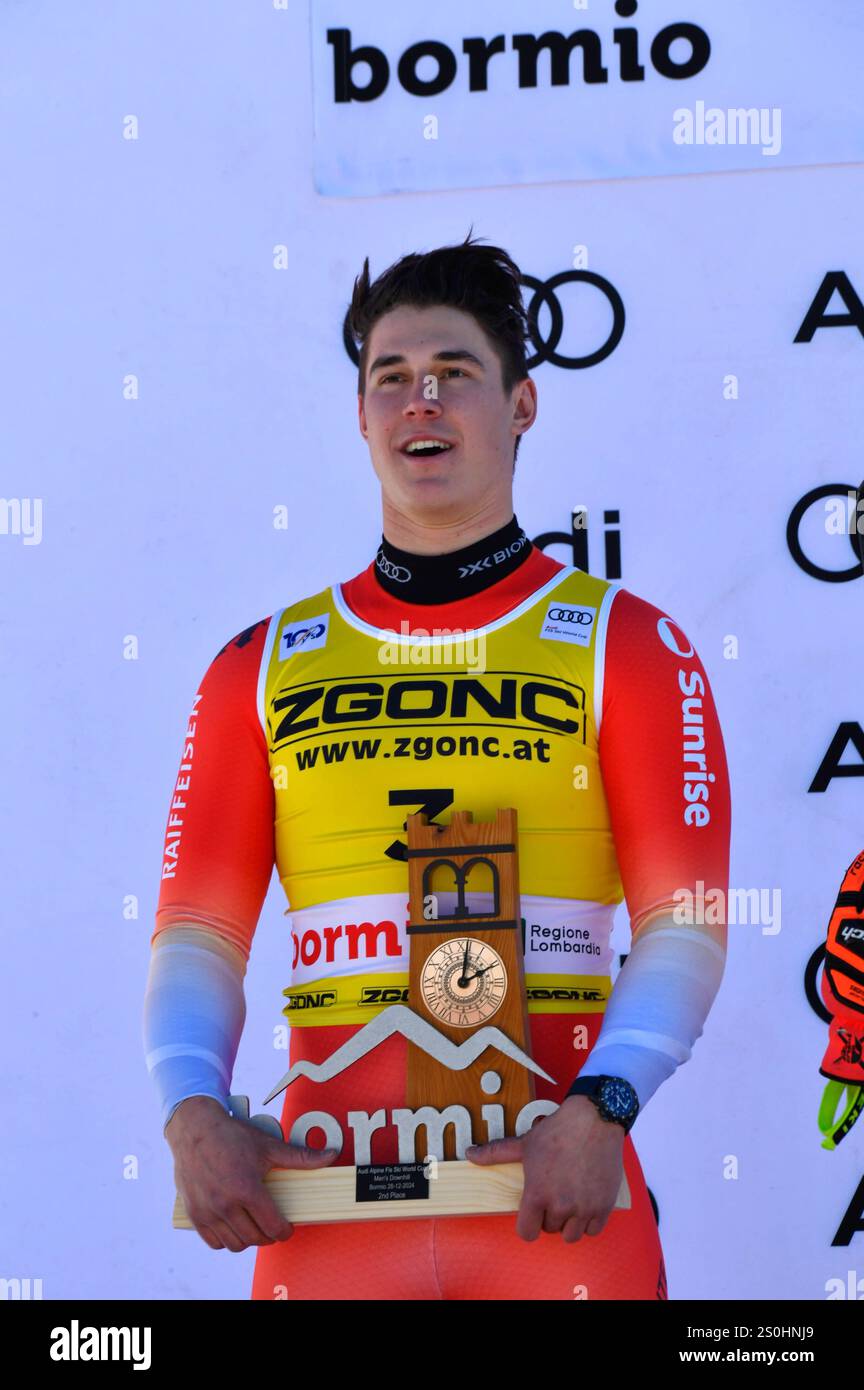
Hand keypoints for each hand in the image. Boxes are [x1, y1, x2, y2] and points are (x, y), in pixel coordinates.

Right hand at [165, 1096, 337, 1251]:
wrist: (195, 1129)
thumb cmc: (232, 1136)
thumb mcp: (268, 1145)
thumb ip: (300, 1157)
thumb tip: (330, 1156)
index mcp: (246, 1189)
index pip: (272, 1226)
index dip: (284, 1231)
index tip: (287, 1227)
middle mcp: (226, 1205)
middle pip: (255, 1238)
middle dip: (269, 1236)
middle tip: (272, 1225)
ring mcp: (207, 1211)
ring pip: (234, 1244)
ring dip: (248, 1240)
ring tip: (254, 1226)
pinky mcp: (194, 1214)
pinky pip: (214, 1242)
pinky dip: (226, 1240)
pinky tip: (234, 1227)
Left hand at [465, 1094, 624, 1242]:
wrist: (594, 1120)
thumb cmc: (557, 1131)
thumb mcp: (524, 1143)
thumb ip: (496, 1153)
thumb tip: (470, 1154)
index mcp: (537, 1194)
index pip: (526, 1232)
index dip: (527, 1224)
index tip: (532, 1214)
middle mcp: (560, 1206)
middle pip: (550, 1230)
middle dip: (549, 1217)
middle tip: (553, 1196)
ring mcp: (584, 1208)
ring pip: (572, 1236)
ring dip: (569, 1223)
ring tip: (569, 1203)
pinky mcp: (604, 1206)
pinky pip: (594, 1231)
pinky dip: (589, 1222)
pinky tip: (585, 1204)